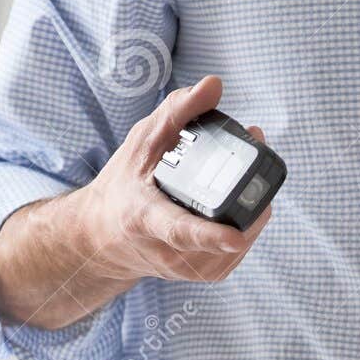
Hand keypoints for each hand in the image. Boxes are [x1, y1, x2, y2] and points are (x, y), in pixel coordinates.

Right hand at [75, 74, 272, 283]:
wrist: (103, 237)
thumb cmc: (123, 185)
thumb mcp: (142, 142)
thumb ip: (177, 113)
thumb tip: (214, 85)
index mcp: (145, 219)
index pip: (179, 231)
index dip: (208, 236)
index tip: (234, 238)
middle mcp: (166, 252)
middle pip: (217, 236)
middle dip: (246, 196)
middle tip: (256, 147)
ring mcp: (185, 269)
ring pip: (234, 247)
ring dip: (253, 210)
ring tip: (253, 174)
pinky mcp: (201, 274)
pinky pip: (235, 255)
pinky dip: (247, 228)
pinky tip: (246, 207)